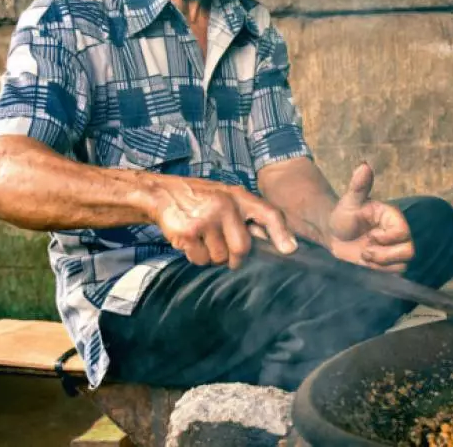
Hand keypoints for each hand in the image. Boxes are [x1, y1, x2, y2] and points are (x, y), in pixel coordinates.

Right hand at [150, 176, 296, 268]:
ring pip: (220, 258)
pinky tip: (191, 241)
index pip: (268, 213)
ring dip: (213, 257)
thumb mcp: (228, 198)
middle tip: (226, 252)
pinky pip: (200, 259)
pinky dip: (197, 257)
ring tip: (204, 239)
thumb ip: (249, 217)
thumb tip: (278, 245)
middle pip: (242, 248)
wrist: (163, 193)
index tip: (290, 250)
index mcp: (239, 196)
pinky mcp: (187, 233)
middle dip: (235, 258)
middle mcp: (224, 205)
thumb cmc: (202, 199)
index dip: (281, 233)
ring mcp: (205, 219)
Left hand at [328, 163, 414, 272]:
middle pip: (408, 251)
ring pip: (403, 264)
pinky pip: (395, 273)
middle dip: (383, 255)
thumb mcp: (349, 201)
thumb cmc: (343, 215)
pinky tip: (367, 262)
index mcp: (392, 216)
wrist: (334, 234)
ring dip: (381, 264)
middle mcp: (398, 232)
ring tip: (365, 254)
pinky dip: (380, 271)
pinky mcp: (390, 262)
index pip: (404, 232)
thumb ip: (358, 185)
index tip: (370, 236)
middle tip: (365, 250)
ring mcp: (396, 248)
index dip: (386, 238)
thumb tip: (364, 165)